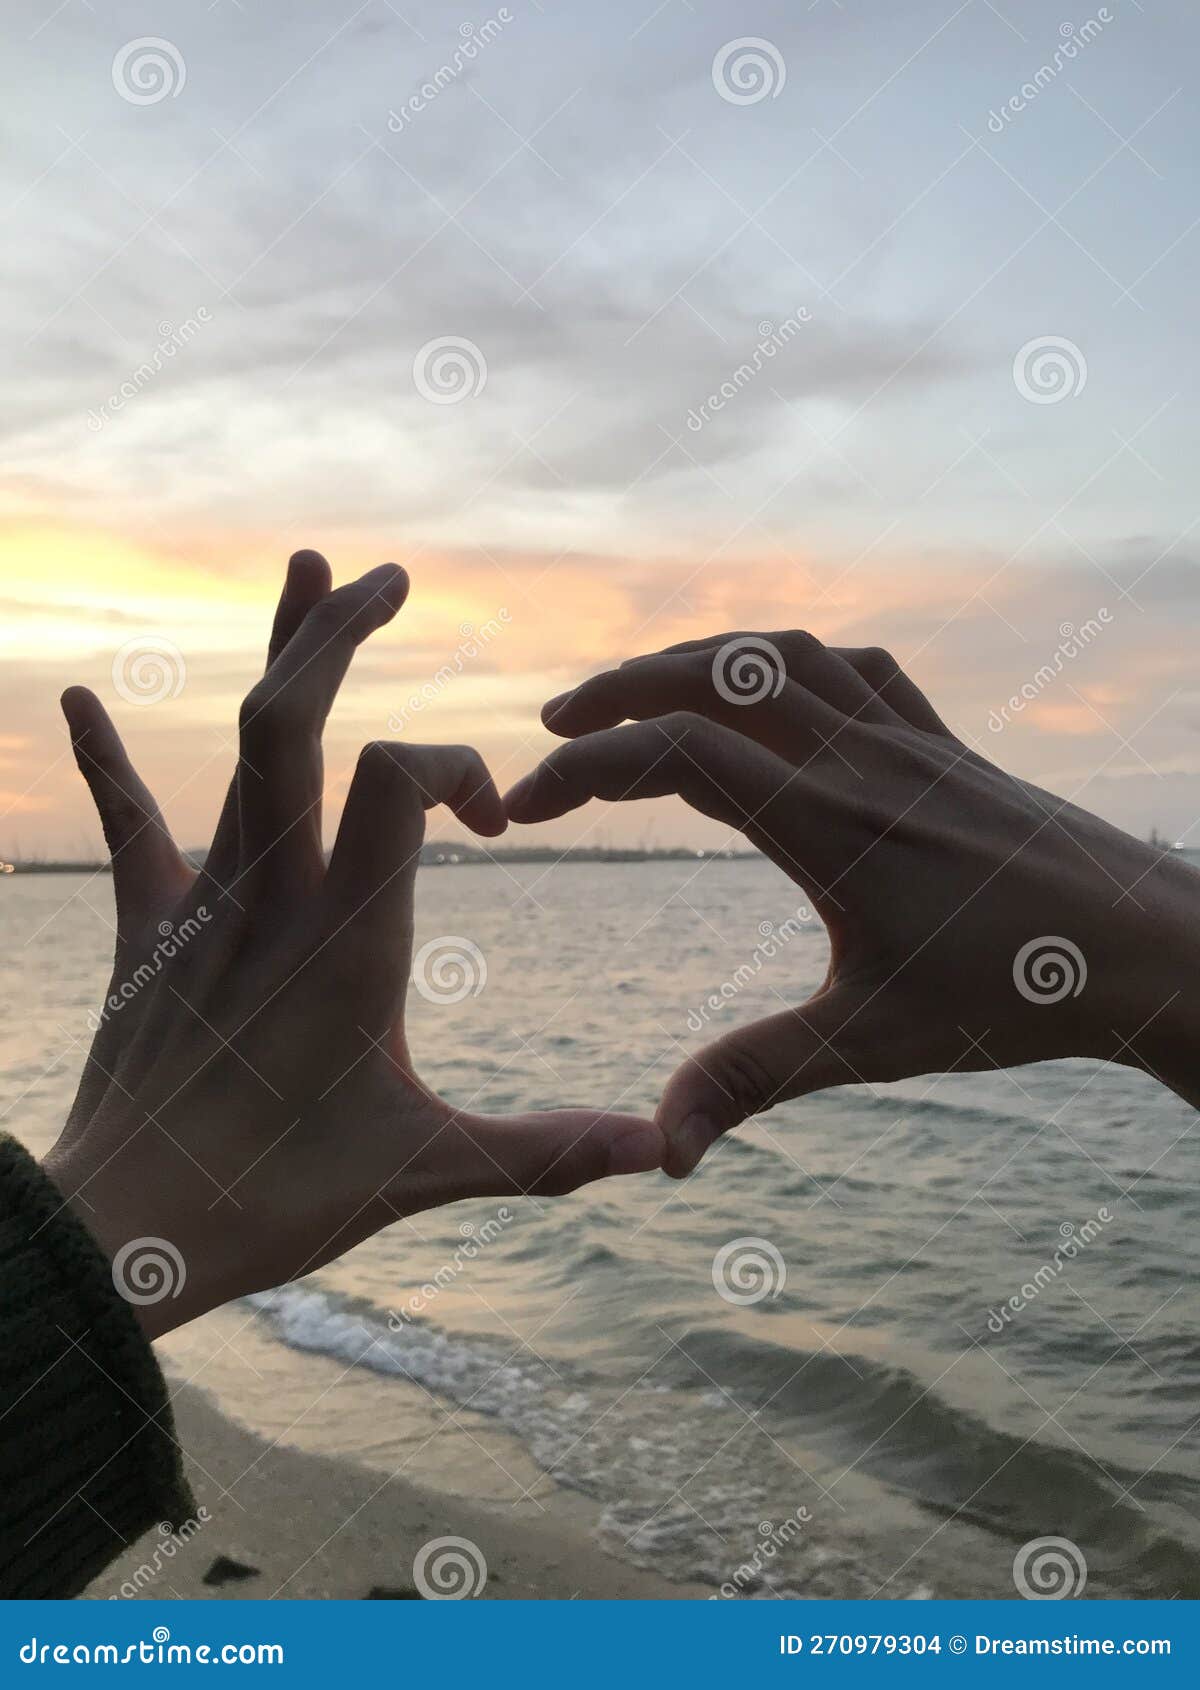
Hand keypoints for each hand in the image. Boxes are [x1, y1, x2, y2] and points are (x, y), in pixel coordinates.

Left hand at [44, 554, 663, 1335]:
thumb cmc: (276, 1205)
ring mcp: (202, 907)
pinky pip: (128, 826)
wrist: (124, 1233)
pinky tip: (77, 696)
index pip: (401, 779)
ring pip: (234, 749)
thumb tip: (660, 1154)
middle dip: (341, 634)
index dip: (456, 766)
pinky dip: (106, 759)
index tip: (490, 822)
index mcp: (348, 939)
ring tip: (307, 565)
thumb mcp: (425, 1172)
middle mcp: (271, 898)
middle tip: (389, 575)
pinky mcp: (146, 932)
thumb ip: (547, 1153)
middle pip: (296, 721)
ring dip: (277, 654)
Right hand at [505, 630, 1199, 1176]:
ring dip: (696, 657)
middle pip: (715, 673)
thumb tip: (662, 1151)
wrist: (1146, 947)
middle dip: (619, 689)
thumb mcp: (871, 1043)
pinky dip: (788, 659)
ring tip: (640, 695)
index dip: (583, 770)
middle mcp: (861, 760)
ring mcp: (907, 739)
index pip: (678, 755)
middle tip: (553, 727)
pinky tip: (770, 691)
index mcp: (830, 824)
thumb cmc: (1015, 998)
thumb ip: (753, 1079)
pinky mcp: (944, 743)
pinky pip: (855, 665)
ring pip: (781, 654)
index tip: (525, 809)